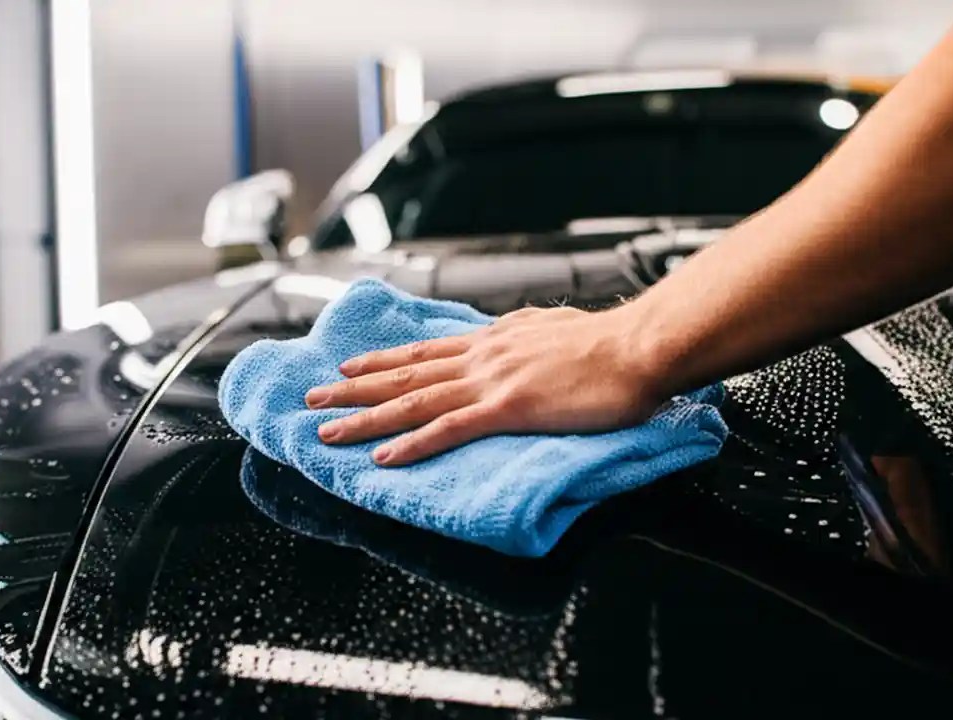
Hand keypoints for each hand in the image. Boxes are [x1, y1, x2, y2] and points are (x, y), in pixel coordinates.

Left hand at [304, 305, 667, 465]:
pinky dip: (412, 444)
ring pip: (413, 402)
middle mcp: (481, 356)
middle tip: (313, 400)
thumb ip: (522, 338)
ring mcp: (491, 382)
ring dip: (365, 418)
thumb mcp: (552, 330)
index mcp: (493, 340)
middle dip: (353, 389)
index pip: (424, 353)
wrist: (639, 347)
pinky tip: (383, 457)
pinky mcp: (507, 408)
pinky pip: (448, 430)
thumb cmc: (610, 343)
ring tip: (327, 432)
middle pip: (404, 376)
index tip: (347, 368)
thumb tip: (509, 337)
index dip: (381, 362)